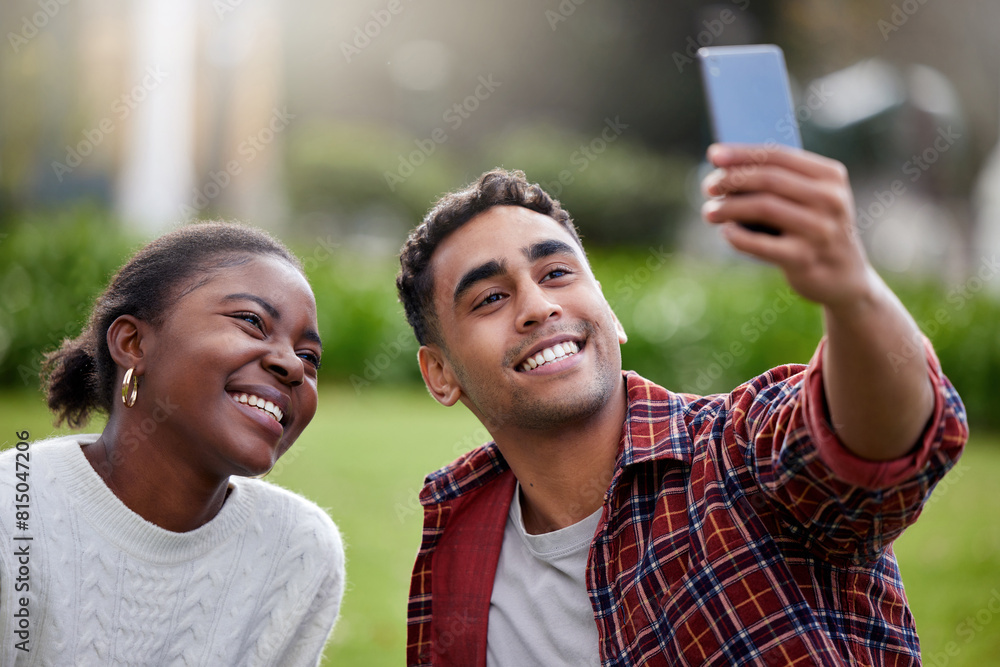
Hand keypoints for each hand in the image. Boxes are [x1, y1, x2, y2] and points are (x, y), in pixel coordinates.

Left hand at [700, 143, 875, 309]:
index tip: (713, 155)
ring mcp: (820, 230)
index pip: (779, 155)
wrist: (844, 276)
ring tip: (709, 212)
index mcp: (831, 176)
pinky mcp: (805, 259)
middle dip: (732, 179)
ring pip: (763, 207)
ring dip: (729, 207)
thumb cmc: (813, 229)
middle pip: (769, 179)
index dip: (743, 153)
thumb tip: (727, 169)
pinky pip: (761, 244)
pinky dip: (738, 237)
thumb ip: (779, 182)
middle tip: (708, 185)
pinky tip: (726, 232)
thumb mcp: (809, 200)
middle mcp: (830, 200)